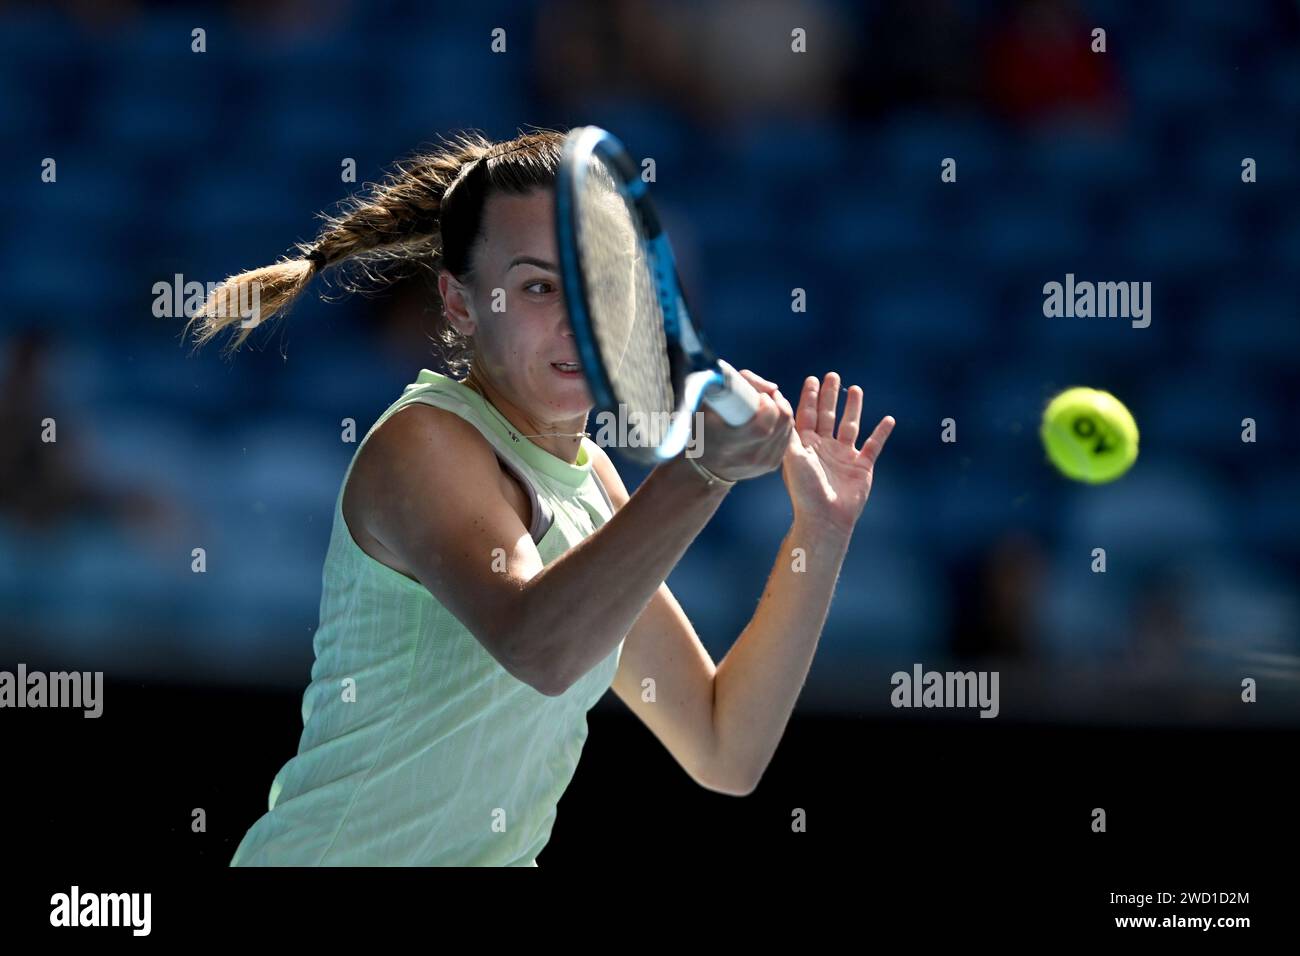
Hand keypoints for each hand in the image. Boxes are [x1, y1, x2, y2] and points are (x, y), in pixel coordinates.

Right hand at [687, 369, 793, 482]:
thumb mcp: (710, 399)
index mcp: (726, 443)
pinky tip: (771, 419)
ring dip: (783, 412)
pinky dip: (784, 425)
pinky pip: (788, 439)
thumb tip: (773, 389)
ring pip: (788, 431)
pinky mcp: (770, 465)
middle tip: (767, 396)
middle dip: (779, 404)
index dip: (768, 406)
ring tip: (767, 405)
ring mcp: (760, 465)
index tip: (760, 396)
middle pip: (780, 426)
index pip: (762, 428)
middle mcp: (745, 458)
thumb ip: (741, 383)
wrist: (705, 459)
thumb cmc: (705, 423)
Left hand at [782, 372, 893, 535]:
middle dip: (830, 396)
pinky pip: (874, 445)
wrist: (825, 517)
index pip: (808, 415)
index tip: (813, 379)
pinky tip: (889, 419)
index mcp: (806, 445)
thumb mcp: (792, 456)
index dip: (810, 397)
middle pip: (828, 416)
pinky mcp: (862, 466)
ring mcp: (843, 456)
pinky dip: (882, 433)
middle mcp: (824, 448)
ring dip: (853, 407)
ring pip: (850, 425)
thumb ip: (789, 430)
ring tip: (856, 389)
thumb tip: (780, 403)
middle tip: (833, 375)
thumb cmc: (804, 489)